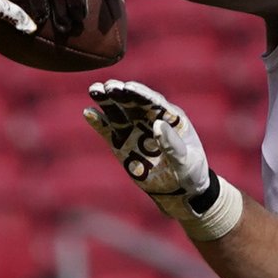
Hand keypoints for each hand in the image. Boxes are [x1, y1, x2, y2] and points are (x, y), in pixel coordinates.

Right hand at [84, 78, 216, 217]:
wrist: (180, 190)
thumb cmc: (189, 172)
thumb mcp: (185, 161)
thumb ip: (172, 144)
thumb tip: (156, 124)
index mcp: (170, 118)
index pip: (153, 102)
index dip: (141, 94)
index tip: (128, 87)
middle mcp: (150, 119)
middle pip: (133, 103)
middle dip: (121, 93)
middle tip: (108, 86)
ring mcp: (134, 131)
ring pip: (118, 112)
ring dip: (106, 101)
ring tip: (94, 89)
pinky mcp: (122, 144)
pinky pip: (108, 131)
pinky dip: (99, 122)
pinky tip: (88, 112)